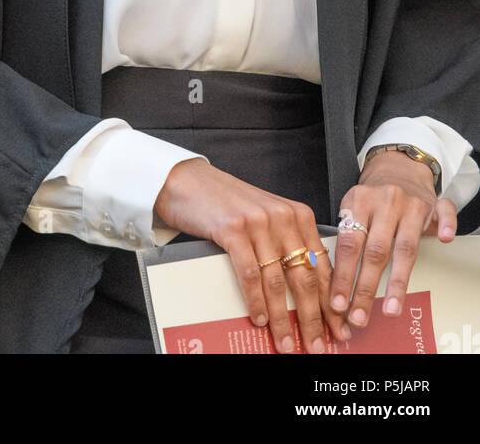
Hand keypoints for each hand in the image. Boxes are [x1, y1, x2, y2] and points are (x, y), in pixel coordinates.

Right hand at [154, 159, 350, 353]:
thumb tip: (306, 292)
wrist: (190, 182)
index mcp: (298, 216)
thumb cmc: (229, 204)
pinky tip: (258, 319)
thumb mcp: (268, 218)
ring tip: (284, 342)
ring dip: (281, 318)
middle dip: (312, 318)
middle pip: (305, 277)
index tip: (338, 329)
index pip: (323, 267)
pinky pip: (250, 274)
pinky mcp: (233, 229)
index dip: (332, 303)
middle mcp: (283, 217)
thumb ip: (288, 243)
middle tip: (317, 345)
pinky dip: (255, 301)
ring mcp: (258, 223)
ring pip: (277, 281)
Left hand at [330, 151, 457, 328]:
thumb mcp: (352, 208)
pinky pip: (445, 213)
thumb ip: (346, 237)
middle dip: (365, 288)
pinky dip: (447, 226)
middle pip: (375, 251)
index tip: (337, 303)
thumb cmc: (372, 197)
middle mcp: (385, 201)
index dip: (342, 276)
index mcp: (358, 201)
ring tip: (390, 310)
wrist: (397, 166)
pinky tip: (445, 241)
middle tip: (358, 316)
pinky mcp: (435, 204)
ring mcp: (411, 203)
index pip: (349, 244)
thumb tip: (328, 278)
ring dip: (397, 282)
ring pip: (406, 246)